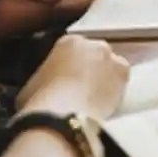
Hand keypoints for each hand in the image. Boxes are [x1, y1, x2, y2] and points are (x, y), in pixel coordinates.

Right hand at [16, 35, 130, 119]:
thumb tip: (45, 88)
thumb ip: (45, 79)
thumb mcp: (33, 85)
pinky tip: (106, 105)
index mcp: (68, 41)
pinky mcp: (125, 75)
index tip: (68, 81)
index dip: (71, 67)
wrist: (65, 115)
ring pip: (112, 67)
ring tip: (96, 100)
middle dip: (92, 69)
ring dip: (106, 80)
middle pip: (96, 55)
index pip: (73, 50)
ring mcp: (112, 58)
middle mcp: (94, 44)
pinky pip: (121, 82)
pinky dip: (116, 91)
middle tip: (84, 90)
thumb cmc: (41, 100)